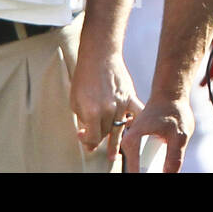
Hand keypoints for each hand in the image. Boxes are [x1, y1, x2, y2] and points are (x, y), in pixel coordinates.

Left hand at [70, 48, 141, 167]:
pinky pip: (137, 114)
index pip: (92, 137)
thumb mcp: (75, 101)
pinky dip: (135, 123)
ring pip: (119, 127)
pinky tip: (133, 130)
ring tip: (115, 155)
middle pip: (105, 133)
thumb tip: (87, 132)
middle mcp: (109, 110)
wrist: (99, 56)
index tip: (83, 137)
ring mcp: (121, 104)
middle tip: (95, 144)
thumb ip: (83, 119)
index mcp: (93, 112)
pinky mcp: (130, 96)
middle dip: (99, 139)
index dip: (86, 141)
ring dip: (116, 140)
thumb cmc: (85, 76)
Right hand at [121, 92, 193, 172]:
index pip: (135, 172)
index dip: (146, 177)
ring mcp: (134, 145)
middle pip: (137, 171)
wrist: (170, 94)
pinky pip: (145, 163)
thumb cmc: (174, 110)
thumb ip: (174, 157)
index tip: (161, 173)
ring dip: (154, 170)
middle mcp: (128, 145)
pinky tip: (167, 163)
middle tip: (167, 168)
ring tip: (167, 154)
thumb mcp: (180, 134)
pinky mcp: (140, 146)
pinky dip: (155, 166)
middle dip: (151, 172)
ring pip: (142, 168)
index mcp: (132, 142)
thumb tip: (169, 175)